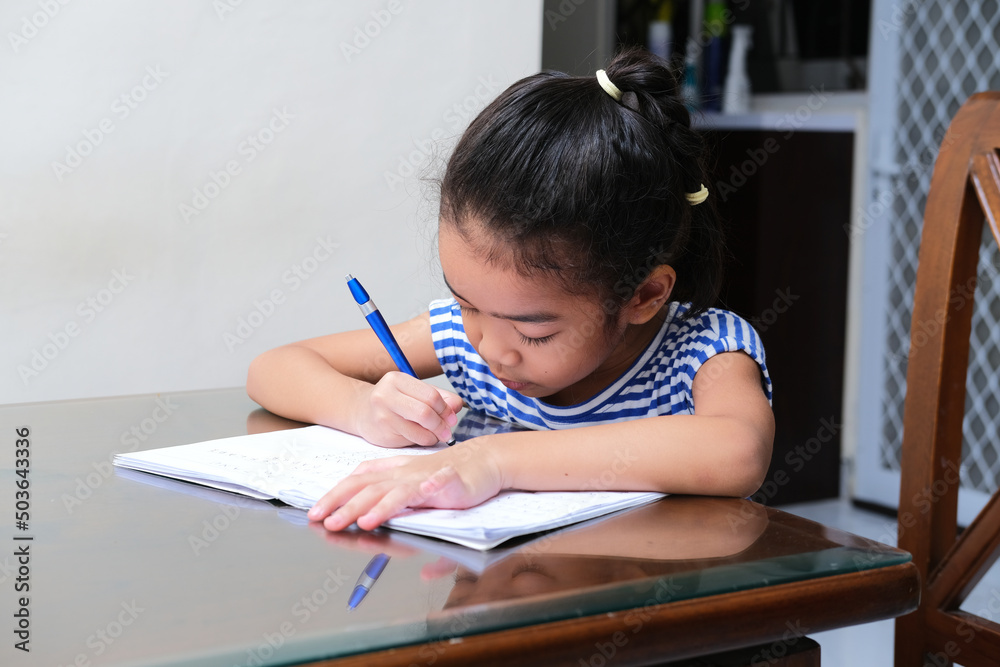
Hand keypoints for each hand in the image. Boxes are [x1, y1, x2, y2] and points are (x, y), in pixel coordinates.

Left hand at [307, 440, 502, 530]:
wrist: (485, 460)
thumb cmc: (453, 476)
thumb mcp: (419, 487)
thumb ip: (395, 499)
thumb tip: (370, 516)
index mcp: (395, 472)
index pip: (359, 480)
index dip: (336, 493)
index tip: (317, 510)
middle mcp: (404, 472)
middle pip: (367, 486)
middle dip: (341, 503)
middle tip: (321, 520)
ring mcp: (424, 477)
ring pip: (391, 491)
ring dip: (371, 506)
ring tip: (355, 522)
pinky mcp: (446, 482)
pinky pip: (429, 487)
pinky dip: (414, 494)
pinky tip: (398, 505)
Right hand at [353, 371, 463, 447]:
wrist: (361, 412)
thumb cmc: (393, 401)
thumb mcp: (414, 391)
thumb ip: (439, 396)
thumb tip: (457, 406)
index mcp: (397, 380)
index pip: (431, 395)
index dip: (446, 409)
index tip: (451, 416)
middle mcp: (386, 396)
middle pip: (425, 413)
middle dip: (441, 424)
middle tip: (447, 430)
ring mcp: (382, 416)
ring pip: (420, 431)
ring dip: (434, 435)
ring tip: (435, 434)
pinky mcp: (382, 435)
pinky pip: (413, 441)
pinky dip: (423, 441)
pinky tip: (421, 436)